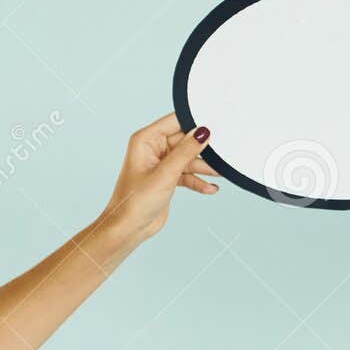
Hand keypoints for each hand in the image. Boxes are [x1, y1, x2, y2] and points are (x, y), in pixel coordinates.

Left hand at [96, 114, 218, 249]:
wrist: (129, 228)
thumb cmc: (135, 201)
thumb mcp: (166, 174)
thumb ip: (186, 152)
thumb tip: (202, 133)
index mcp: (145, 140)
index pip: (174, 122)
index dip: (194, 122)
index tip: (214, 126)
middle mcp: (153, 149)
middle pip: (185, 141)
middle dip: (203, 150)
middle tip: (221, 154)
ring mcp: (161, 164)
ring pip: (189, 159)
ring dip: (204, 168)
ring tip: (219, 173)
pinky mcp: (168, 178)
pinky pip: (188, 174)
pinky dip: (199, 181)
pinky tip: (209, 188)